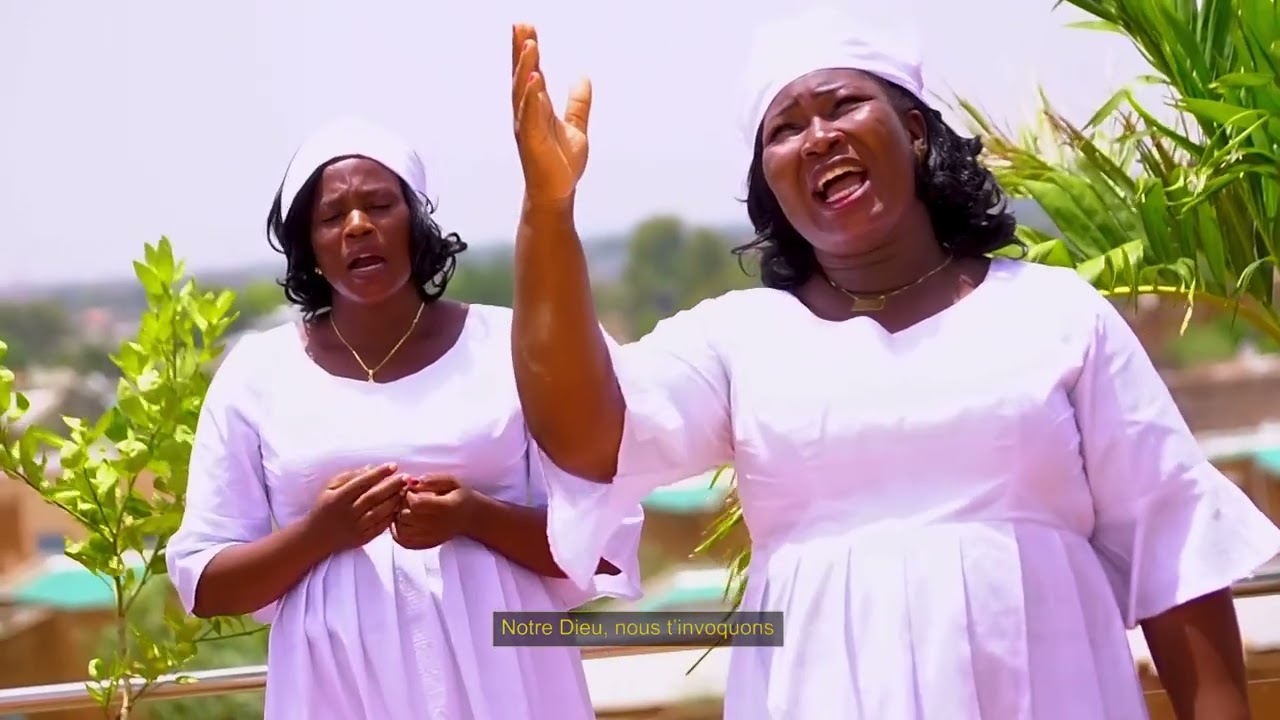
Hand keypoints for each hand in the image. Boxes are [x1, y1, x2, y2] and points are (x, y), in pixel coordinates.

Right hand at [306, 463, 406, 554]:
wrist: (316, 537)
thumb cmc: (324, 507)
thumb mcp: (329, 488)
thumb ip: (350, 476)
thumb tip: (371, 467)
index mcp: (338, 498)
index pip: (362, 483)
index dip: (379, 473)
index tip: (393, 466)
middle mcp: (348, 513)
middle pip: (374, 497)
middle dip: (392, 485)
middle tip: (406, 477)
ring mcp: (356, 527)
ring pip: (380, 512)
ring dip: (395, 500)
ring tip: (405, 490)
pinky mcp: (363, 538)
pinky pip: (381, 526)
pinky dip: (392, 516)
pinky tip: (399, 506)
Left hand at [391, 474, 477, 549]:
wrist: (471, 518)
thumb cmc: (460, 496)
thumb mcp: (452, 482)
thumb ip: (434, 479)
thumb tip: (414, 481)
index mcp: (444, 507)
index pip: (416, 504)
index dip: (408, 494)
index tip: (412, 489)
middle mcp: (436, 525)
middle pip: (406, 516)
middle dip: (401, 504)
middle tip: (407, 498)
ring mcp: (430, 537)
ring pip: (401, 529)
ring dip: (398, 517)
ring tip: (406, 509)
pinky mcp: (425, 544)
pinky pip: (403, 540)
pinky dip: (397, 531)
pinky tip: (402, 522)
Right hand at [511, 23, 590, 204]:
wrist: (557, 193)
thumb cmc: (561, 163)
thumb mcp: (576, 126)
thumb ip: (578, 102)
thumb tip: (582, 76)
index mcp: (537, 108)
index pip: (531, 72)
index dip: (529, 50)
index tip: (527, 26)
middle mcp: (527, 113)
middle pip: (522, 75)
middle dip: (521, 50)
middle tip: (520, 24)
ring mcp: (526, 126)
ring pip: (524, 91)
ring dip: (526, 67)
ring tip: (530, 44)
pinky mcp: (531, 141)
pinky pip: (529, 115)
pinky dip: (531, 97)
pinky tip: (534, 79)